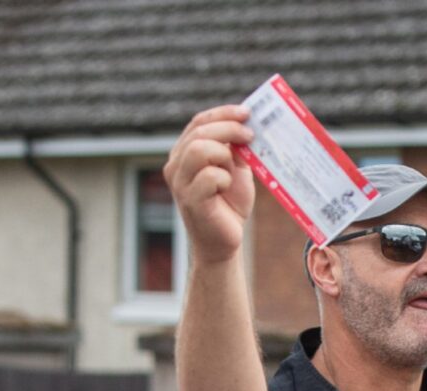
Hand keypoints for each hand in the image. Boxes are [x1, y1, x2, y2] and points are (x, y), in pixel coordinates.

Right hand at [164, 105, 255, 264]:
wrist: (225, 240)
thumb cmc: (229, 203)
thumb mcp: (235, 168)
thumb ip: (235, 147)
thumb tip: (246, 124)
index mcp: (184, 153)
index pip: (199, 122)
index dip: (223, 113)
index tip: (246, 112)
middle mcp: (176, 166)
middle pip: (199, 132)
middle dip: (228, 129)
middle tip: (250, 136)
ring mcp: (180, 183)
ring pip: (198, 149)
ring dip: (223, 153)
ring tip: (233, 169)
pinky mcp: (190, 200)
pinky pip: (209, 176)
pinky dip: (224, 178)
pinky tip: (226, 189)